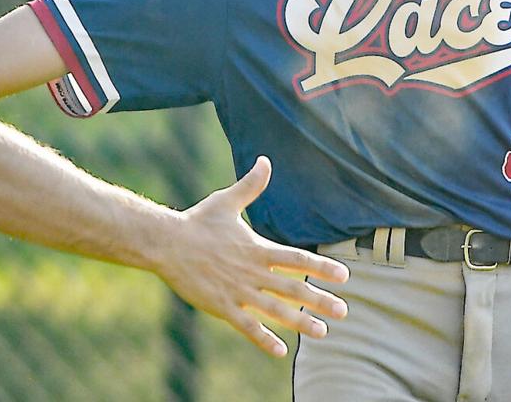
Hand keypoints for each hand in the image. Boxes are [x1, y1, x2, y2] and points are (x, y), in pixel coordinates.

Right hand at [150, 157, 348, 357]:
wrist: (166, 243)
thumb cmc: (197, 221)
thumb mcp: (226, 201)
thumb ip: (251, 185)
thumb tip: (265, 160)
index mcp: (257, 248)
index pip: (297, 259)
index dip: (322, 267)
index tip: (344, 276)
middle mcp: (252, 271)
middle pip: (293, 288)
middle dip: (320, 301)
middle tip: (344, 312)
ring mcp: (238, 291)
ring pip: (275, 310)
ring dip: (300, 322)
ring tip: (322, 333)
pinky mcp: (221, 306)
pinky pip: (247, 326)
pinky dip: (264, 338)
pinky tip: (280, 351)